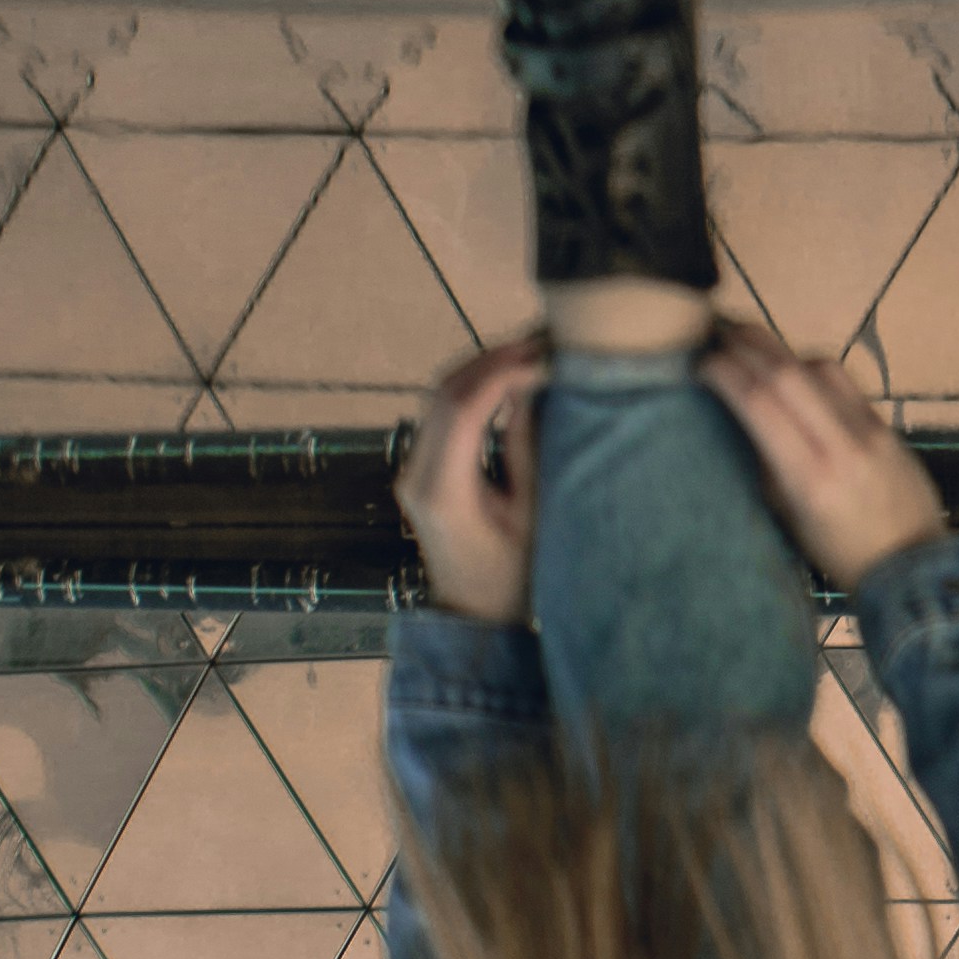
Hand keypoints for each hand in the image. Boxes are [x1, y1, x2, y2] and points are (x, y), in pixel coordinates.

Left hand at [398, 336, 547, 620]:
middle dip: (495, 358)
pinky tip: (509, 379)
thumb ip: (528, 447)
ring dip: (482, 367)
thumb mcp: (532, 513)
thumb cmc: (512, 578)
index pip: (467, 407)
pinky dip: (473, 386)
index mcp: (444, 490)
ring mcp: (411, 469)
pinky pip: (440, 411)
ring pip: (438, 393)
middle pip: (445, 390)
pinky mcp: (419, 468)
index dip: (507, 373)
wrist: (472, 617)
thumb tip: (534, 387)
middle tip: (541, 341)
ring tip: (529, 352)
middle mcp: (416, 474)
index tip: (547, 357)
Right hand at [699, 320, 948, 590]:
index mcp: (810, 478)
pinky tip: (793, 369)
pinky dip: (810, 367)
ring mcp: (870, 430)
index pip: (760, 403)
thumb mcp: (788, 519)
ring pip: (818, 367)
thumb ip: (766, 465)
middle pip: (787, 373)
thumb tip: (739, 417)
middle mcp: (842, 445)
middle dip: (746, 344)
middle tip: (718, 332)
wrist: (913, 564)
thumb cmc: (841, 554)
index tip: (701, 363)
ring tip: (749, 343)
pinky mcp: (887, 423)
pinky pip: (844, 381)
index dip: (725, 373)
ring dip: (778, 349)